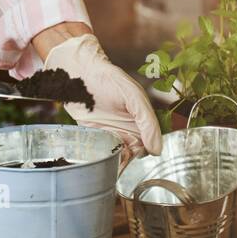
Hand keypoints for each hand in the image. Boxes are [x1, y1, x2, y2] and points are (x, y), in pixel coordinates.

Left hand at [44, 33, 161, 156]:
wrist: (79, 74)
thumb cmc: (109, 79)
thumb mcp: (133, 96)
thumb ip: (148, 121)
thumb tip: (157, 150)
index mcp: (143, 119)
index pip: (150, 143)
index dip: (144, 151)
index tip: (135, 153)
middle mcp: (130, 128)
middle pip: (135, 154)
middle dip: (129, 160)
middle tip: (120, 159)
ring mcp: (114, 133)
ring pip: (120, 157)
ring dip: (117, 163)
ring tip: (111, 162)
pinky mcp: (97, 137)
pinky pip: (104, 154)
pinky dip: (104, 160)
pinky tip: (102, 162)